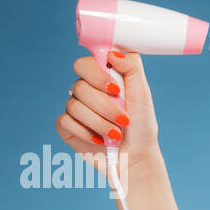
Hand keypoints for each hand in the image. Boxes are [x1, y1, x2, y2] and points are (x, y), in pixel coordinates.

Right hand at [56, 50, 160, 180]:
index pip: (85, 63)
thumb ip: (132, 67)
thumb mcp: (143, 94)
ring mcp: (75, 108)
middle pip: (80, 86)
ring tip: (116, 134)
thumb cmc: (141, 126)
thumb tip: (113, 52)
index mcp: (102, 79)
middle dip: (104, 106)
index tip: (115, 89)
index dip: (97, 75)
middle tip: (124, 119)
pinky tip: (100, 140)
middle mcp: (85, 91)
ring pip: (75, 105)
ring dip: (99, 122)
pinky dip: (86, 132)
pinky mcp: (67, 127)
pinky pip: (66, 122)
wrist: (136, 157)